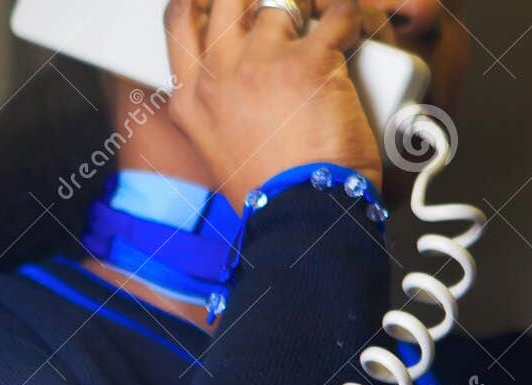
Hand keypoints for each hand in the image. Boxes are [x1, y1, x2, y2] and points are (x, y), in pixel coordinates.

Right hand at [164, 0, 381, 202]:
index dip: (200, 0)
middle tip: (280, 8)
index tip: (224, 2)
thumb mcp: (219, 151)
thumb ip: (220, 110)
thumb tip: (241, 92)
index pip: (179, 22)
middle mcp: (218, 75)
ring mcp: (261, 63)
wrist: (300, 216)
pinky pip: (334, 14)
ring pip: (281, 3)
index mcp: (191, 100)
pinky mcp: (309, 61)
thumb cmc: (267, 195)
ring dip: (306, 8)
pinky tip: (352, 28)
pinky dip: (348, 16)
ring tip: (321, 21)